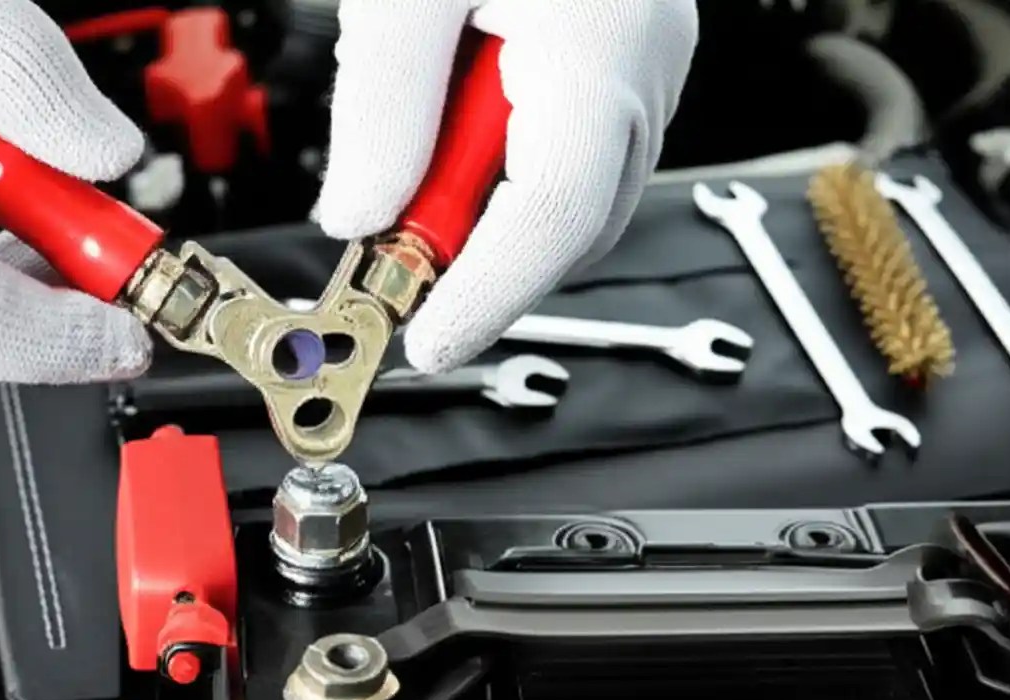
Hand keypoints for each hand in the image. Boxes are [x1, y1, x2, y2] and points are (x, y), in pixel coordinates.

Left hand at [314, 0, 698, 372]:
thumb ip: (384, 105)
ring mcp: (648, 65)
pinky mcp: (631, 57)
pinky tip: (457, 123)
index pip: (552, 216)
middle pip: (569, 222)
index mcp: (598, 47)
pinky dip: (510, 166)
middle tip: (391, 252)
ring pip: (574, 192)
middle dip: (479, 261)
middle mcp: (643, 67)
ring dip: (490, 210)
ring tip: (417, 160)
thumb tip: (361, 219)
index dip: (486, 298)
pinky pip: (578, 147)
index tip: (426, 343)